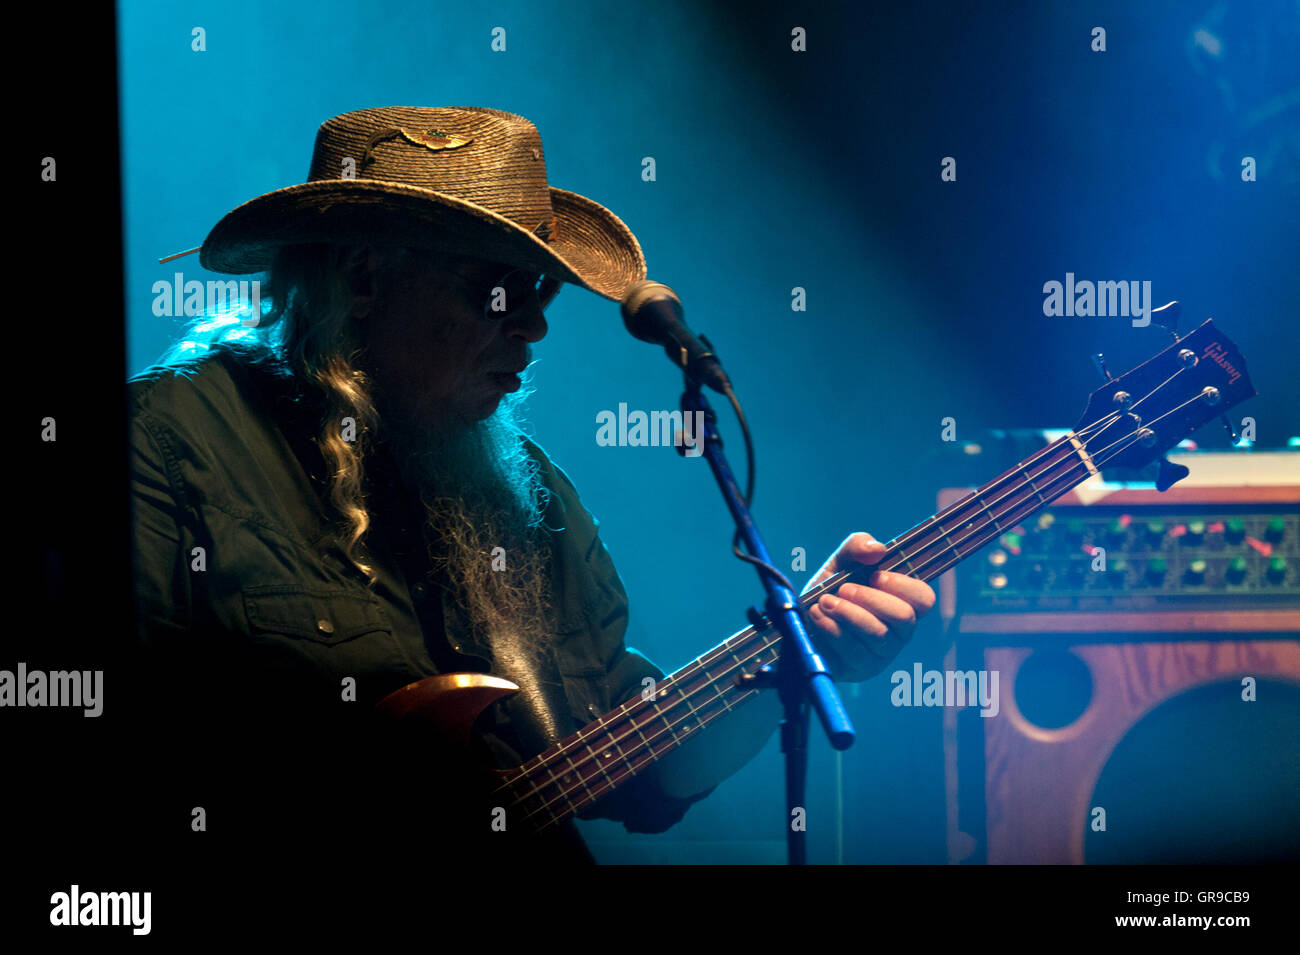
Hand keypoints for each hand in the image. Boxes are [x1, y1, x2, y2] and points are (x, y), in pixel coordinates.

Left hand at [802, 533, 935, 680]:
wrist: (799, 621)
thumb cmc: (829, 591)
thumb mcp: (840, 563)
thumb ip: (857, 547)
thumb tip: (878, 549)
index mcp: (902, 604)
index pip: (924, 599)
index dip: (902, 585)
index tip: (874, 575)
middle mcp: (898, 633)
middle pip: (903, 617)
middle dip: (869, 599)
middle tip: (843, 589)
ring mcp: (881, 655)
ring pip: (877, 635)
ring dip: (847, 613)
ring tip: (824, 601)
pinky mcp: (859, 670)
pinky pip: (852, 652)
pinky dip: (831, 629)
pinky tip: (816, 615)